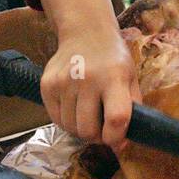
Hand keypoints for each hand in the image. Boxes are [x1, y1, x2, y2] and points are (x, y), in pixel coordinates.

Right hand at [40, 24, 140, 151]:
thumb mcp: (131, 78)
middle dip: (96, 136)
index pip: (116, 118)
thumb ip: (131, 111)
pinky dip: (66, 121)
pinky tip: (74, 108)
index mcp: (113, 77)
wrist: (86, 33)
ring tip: (88, 115)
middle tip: (101, 128)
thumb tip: (121, 145)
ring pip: (70, 128)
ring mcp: (63, 82)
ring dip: (80, 129)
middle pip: (87, 129)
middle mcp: (87, 79)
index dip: (116, 137)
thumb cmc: (113, 59)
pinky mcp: (47, 84)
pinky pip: (56, 119)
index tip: (116, 139)